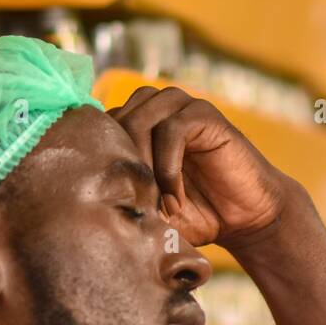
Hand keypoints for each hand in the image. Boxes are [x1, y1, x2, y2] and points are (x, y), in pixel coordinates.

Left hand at [107, 86, 291, 248]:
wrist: (244, 219)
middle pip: (114, 122)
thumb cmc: (194, 214)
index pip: (97, 126)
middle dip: (122, 167)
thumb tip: (80, 195)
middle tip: (138, 206)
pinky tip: (174, 199)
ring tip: (158, 205)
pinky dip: (168, 169)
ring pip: (138, 121)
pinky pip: (172, 130)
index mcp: (133, 122)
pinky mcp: (204, 113)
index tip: (107, 201)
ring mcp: (179, 105)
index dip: (99, 161)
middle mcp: (153, 107)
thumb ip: (118, 192)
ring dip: (144, 168)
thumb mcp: (147, 207)